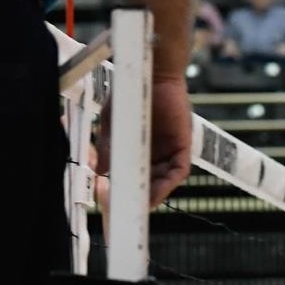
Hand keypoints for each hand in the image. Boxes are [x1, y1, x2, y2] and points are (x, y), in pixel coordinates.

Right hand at [98, 75, 194, 208]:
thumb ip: (108, 151)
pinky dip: (166, 185)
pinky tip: (152, 195)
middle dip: (136, 199)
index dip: (125, 193)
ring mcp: (171, 150)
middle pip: (150, 184)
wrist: (147, 72)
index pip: (134, 178)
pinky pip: (178, 172)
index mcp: (139, 150)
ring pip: (163, 182)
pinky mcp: (183, 145)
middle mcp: (157, 153)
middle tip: (121, 212)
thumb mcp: (112, 128)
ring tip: (134, 208)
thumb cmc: (128, 96)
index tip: (111, 206)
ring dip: (151, 196)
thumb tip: (100, 174)